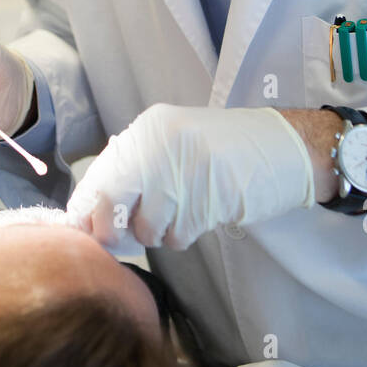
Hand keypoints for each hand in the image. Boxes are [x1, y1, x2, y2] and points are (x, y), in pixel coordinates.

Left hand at [65, 103, 314, 250]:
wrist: (284, 148)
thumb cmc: (225, 149)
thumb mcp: (175, 143)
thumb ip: (138, 168)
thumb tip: (93, 212)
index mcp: (150, 129)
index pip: (102, 174)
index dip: (87, 207)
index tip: (83, 229)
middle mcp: (162, 146)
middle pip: (112, 201)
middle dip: (110, 229)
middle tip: (119, 238)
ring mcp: (186, 173)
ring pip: (147, 226)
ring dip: (157, 233)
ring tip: (179, 214)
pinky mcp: (208, 200)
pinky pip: (177, 235)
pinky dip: (182, 235)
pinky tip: (199, 216)